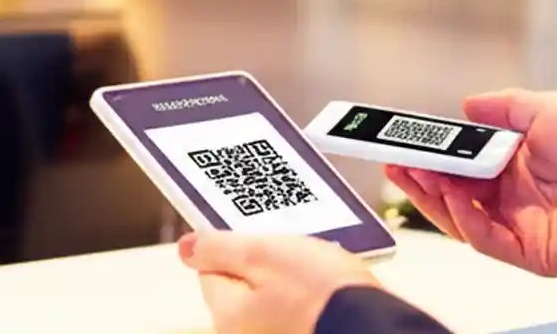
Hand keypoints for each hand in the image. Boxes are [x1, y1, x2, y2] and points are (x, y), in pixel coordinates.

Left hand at [180, 232, 379, 333]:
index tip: (255, 233)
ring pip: (271, 292)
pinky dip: (307, 293)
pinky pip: (295, 306)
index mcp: (227, 315)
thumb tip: (188, 246)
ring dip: (290, 276)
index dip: (234, 244)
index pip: (210, 266)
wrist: (368, 321)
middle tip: (292, 248)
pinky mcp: (301, 331)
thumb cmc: (322, 292)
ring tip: (315, 264)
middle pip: (242, 281)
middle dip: (265, 261)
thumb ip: (218, 248)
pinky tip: (324, 283)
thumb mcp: (262, 254)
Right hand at [387, 89, 556, 276]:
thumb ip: (503, 108)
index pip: (462, 166)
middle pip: (455, 196)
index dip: (433, 158)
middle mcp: (516, 198)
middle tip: (395, 164)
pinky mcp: (530, 253)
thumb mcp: (543, 109)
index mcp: (517, 167)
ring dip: (436, 199)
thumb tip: (468, 105)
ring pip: (464, 221)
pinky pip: (488, 241)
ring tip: (415, 176)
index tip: (405, 145)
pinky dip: (467, 221)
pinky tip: (457, 199)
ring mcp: (521, 227)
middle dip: (423, 180)